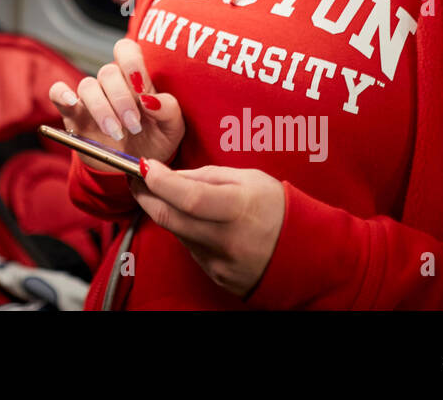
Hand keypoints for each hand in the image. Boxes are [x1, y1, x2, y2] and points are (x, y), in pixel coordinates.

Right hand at [47, 38, 183, 173]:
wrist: (134, 168)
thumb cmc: (155, 141)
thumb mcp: (172, 130)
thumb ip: (170, 110)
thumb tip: (152, 99)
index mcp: (135, 79)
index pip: (127, 50)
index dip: (132, 63)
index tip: (141, 90)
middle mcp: (111, 84)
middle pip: (108, 71)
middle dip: (121, 99)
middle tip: (133, 126)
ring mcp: (90, 98)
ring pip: (87, 85)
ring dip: (101, 108)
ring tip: (115, 132)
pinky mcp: (72, 113)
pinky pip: (57, 93)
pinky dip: (62, 94)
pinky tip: (71, 103)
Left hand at [128, 158, 284, 297]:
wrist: (306, 253)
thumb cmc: (276, 208)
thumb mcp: (246, 179)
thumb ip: (204, 177)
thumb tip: (167, 175)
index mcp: (238, 209)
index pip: (187, 196)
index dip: (159, 181)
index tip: (143, 166)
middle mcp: (227, 240)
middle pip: (170, 218)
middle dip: (146, 196)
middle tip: (136, 180)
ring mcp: (221, 263)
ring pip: (178, 233)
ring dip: (168, 213)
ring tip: (171, 196)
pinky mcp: (217, 277)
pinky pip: (191, 249)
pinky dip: (187, 232)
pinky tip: (198, 222)